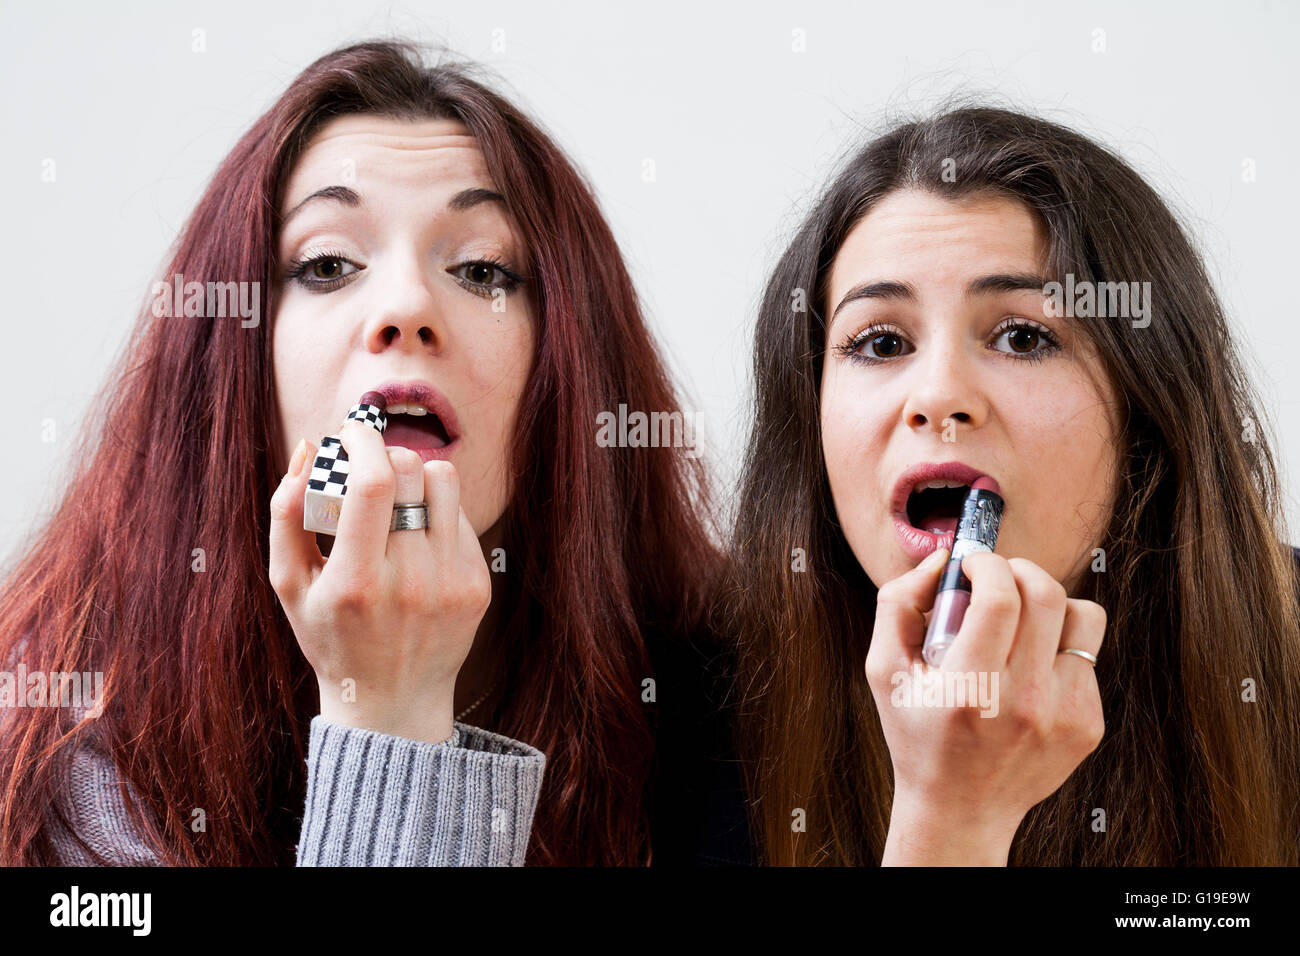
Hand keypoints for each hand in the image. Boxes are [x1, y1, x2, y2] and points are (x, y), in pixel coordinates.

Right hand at [269, 419, 489, 743]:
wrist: (391, 701)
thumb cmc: (330, 635)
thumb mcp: (289, 583)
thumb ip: (286, 513)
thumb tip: (306, 448)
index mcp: (356, 582)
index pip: (373, 483)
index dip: (363, 442)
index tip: (352, 433)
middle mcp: (409, 582)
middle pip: (411, 471)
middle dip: (385, 455)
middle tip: (368, 467)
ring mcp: (451, 584)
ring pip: (445, 482)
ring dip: (416, 476)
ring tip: (396, 500)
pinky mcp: (478, 585)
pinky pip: (461, 516)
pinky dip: (436, 513)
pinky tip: (416, 539)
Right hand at [865, 548, 1105, 864]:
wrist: (960, 810)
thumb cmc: (915, 733)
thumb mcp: (884, 671)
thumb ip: (898, 604)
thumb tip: (942, 561)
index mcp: (970, 690)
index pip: (1000, 597)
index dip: (986, 563)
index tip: (971, 564)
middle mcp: (1024, 703)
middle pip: (1046, 595)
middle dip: (1018, 569)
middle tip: (996, 577)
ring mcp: (1065, 716)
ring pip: (1082, 617)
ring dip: (1049, 602)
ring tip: (1020, 619)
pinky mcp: (1089, 725)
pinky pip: (1085, 655)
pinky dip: (1055, 645)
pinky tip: (1026, 667)